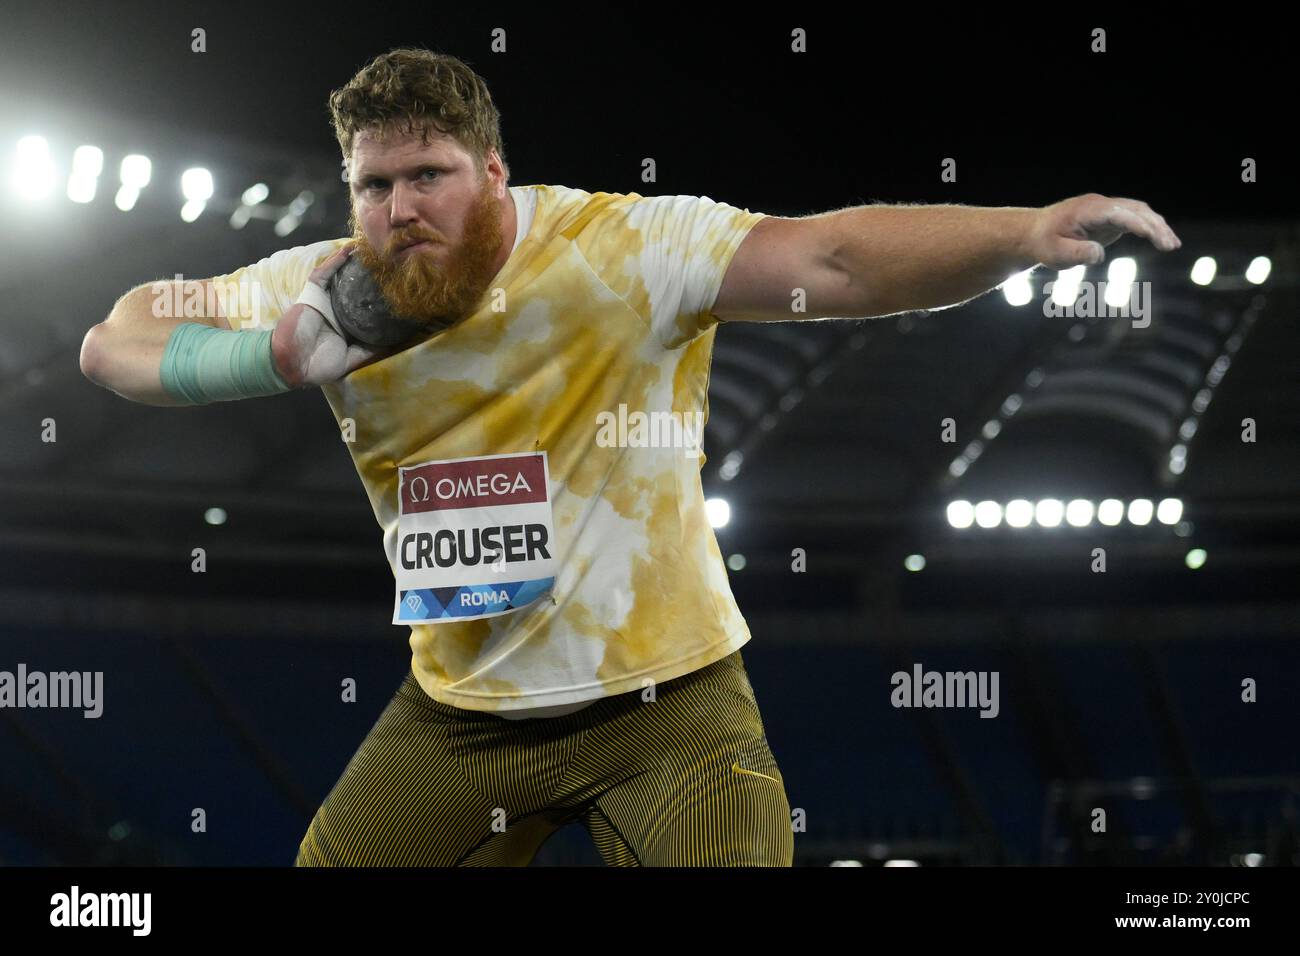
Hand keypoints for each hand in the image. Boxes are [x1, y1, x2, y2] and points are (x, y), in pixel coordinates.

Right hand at [270, 244, 394, 387]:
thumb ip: (368, 351)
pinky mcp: (312, 292)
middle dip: (369, 274)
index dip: (378, 296)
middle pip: (354, 286)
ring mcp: (324, 299)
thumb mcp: (350, 360)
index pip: (364, 305)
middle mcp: (336, 308)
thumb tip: (392, 344)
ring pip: (340, 275)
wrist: (293, 364)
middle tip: (389, 261)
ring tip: (372, 248)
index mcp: (345, 323)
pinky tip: (350, 249)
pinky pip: (324, 273)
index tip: (397, 286)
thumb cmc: (319, 365)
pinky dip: (336, 260)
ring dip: (354, 262)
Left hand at [1024, 194, 1181, 269]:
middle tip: (1170, 246)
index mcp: (1087, 210)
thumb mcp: (1055, 253)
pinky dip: (1150, 227)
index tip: (1154, 236)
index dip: (1138, 224)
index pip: (1118, 214)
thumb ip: (1076, 253)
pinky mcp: (1110, 218)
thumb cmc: (1044, 243)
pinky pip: (1135, 218)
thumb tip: (1099, 254)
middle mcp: (1100, 205)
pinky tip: (1163, 240)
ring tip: (1172, 245)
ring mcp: (1107, 209)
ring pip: (1139, 211)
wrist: (1035, 232)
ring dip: (1157, 226)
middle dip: (1155, 226)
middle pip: (1135, 209)